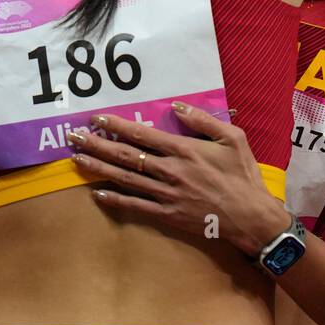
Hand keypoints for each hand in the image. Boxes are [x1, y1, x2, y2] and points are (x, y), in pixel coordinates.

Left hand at [67, 102, 291, 256]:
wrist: (250, 217)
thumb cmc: (243, 176)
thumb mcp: (233, 139)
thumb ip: (203, 121)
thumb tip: (177, 106)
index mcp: (185, 150)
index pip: (143, 135)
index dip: (117, 126)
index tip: (97, 119)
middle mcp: (171, 171)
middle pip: (126, 156)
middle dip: (97, 145)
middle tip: (74, 137)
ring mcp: (167, 194)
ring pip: (125, 179)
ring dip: (99, 168)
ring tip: (77, 159)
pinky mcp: (167, 214)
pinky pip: (136, 206)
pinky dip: (115, 199)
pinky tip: (97, 193)